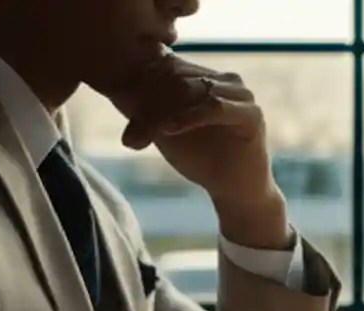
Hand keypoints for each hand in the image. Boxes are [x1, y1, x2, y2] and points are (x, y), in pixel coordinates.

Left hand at [93, 52, 287, 247]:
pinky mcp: (252, 113)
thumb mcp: (164, 130)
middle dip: (149, 101)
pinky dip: (188, 117)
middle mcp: (223, 78)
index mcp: (204, 76)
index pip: (165, 65)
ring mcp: (240, 93)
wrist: (234, 190)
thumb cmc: (200, 159)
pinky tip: (168, 130)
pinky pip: (215, 107)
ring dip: (163, 111)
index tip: (120, 108)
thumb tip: (111, 87)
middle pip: (175, 75)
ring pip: (191, 89)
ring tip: (145, 134)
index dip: (141, 85)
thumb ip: (145, 108)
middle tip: (133, 131)